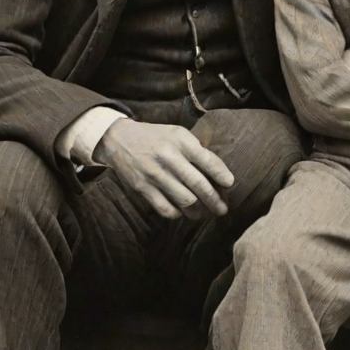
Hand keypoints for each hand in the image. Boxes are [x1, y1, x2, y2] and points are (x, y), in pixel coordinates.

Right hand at [96, 119, 234, 220]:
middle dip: (214, 200)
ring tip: (205, 213)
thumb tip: (219, 173)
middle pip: (197, 184)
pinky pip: (166, 208)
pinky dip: (178, 214)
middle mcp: (168, 156)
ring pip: (184, 200)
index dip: (220, 174)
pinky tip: (183, 213)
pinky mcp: (143, 188)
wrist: (119, 139)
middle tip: (223, 209)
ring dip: (199, 211)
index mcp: (179, 140)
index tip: (230, 184)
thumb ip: (196, 150)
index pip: (206, 159)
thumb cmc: (156, 137)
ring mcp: (154, 174)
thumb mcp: (177, 134)